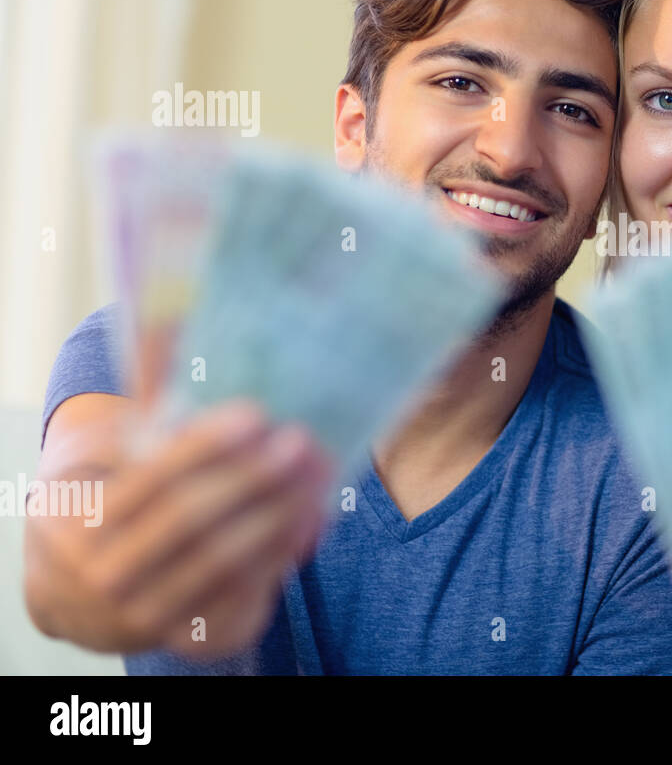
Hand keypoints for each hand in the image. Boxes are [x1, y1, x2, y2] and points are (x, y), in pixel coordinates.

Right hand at [25, 398, 331, 658]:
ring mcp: (137, 612)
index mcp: (73, 519)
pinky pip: (238, 595)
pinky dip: (278, 557)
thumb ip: (146, 401)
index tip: (257, 412)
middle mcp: (98, 573)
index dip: (206, 444)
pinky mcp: (178, 636)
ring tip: (317, 475)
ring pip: (220, 561)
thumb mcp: (105, 452)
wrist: (73, 586)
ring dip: (277, 516)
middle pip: (190, 519)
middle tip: (303, 442)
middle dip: (252, 479)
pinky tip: (311, 520)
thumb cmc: (104, 496)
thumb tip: (182, 317)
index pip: (151, 477)